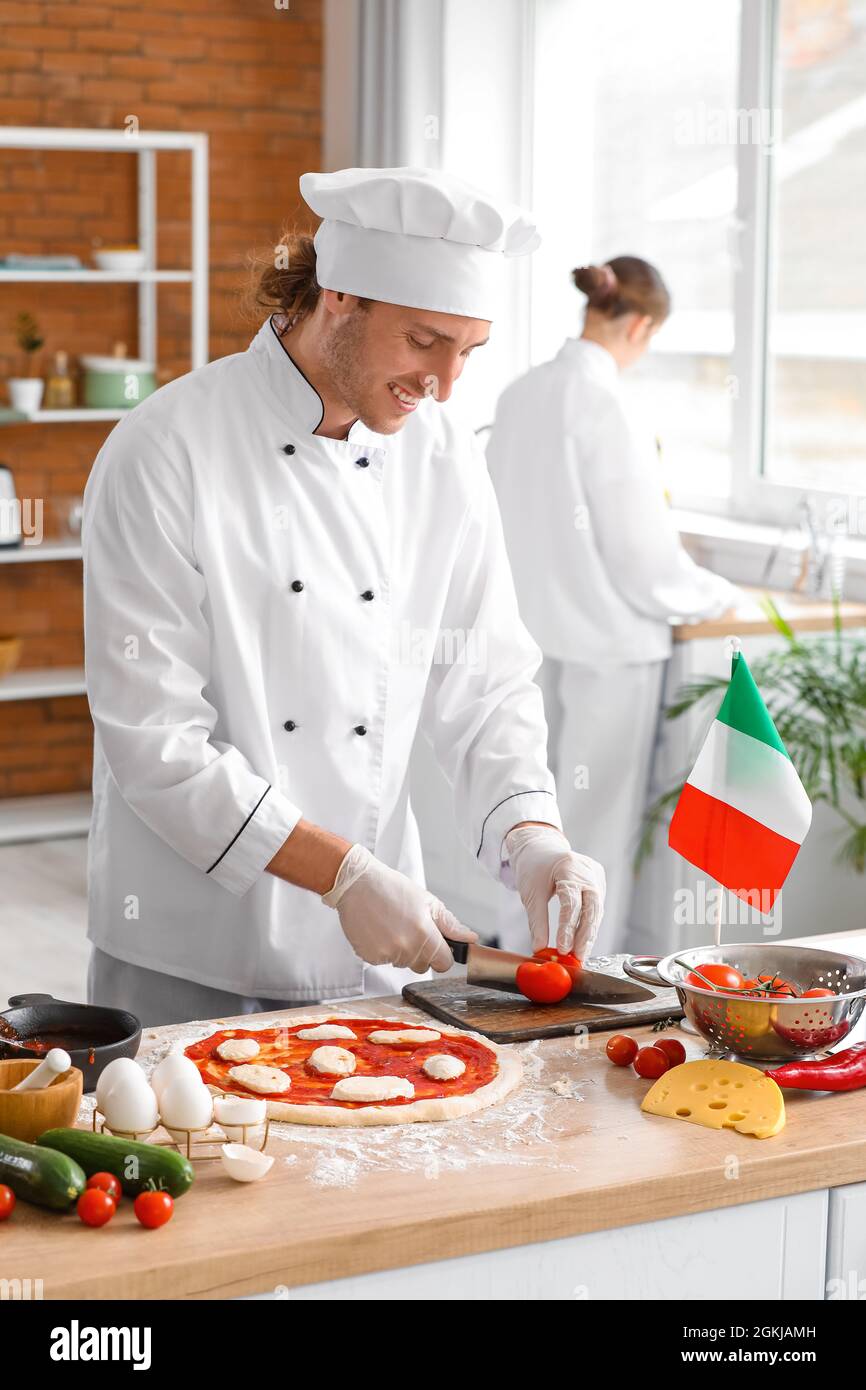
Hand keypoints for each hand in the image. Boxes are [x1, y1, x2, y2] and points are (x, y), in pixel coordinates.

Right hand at [322, 845, 477, 973]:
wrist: (357, 884)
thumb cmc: (392, 889)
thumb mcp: (427, 901)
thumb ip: (450, 925)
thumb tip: (470, 939)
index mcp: (425, 934)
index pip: (444, 963)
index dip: (442, 954)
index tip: (436, 945)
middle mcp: (406, 948)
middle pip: (423, 966)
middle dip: (421, 951)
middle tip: (409, 927)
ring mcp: (386, 954)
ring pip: (403, 963)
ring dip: (401, 950)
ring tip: (392, 925)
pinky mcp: (370, 957)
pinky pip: (384, 961)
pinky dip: (383, 950)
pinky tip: (378, 930)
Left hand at [504, 825, 604, 957]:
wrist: (540, 848)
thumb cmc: (534, 868)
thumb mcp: (531, 894)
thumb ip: (537, 922)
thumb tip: (540, 948)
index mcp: (568, 867)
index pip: (571, 903)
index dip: (568, 928)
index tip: (562, 948)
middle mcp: (587, 871)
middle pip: (591, 908)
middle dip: (585, 935)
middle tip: (577, 956)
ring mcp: (596, 876)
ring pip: (596, 910)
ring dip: (588, 934)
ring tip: (580, 954)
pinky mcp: (599, 882)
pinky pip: (597, 907)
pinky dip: (590, 925)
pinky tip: (584, 941)